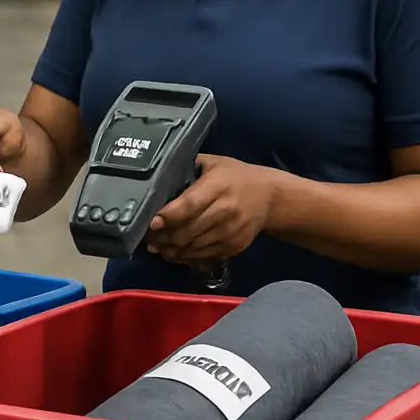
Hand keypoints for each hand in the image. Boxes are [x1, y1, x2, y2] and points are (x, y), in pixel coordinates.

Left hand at [146, 154, 278, 264]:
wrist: (271, 197)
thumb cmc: (236, 176)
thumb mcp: (214, 163)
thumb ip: (188, 166)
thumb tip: (158, 175)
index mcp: (219, 186)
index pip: (190, 205)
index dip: (169, 216)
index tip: (152, 223)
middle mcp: (226, 211)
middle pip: (189, 230)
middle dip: (164, 238)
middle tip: (147, 238)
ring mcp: (231, 231)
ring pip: (195, 247)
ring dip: (172, 250)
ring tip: (156, 247)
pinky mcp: (235, 246)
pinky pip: (206, 256)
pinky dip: (187, 257)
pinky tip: (174, 254)